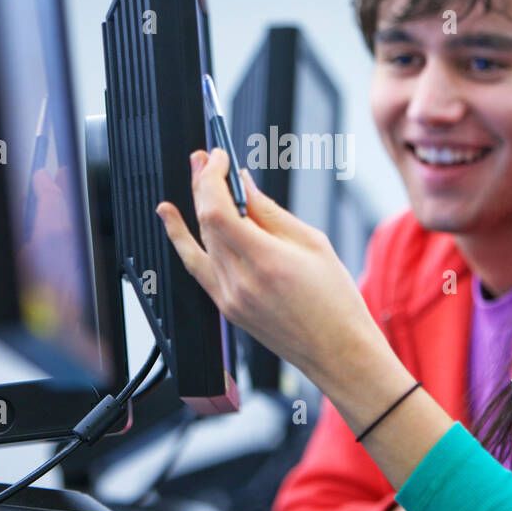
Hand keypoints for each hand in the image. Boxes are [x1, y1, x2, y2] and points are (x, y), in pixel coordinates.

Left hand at [155, 148, 383, 382]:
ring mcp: (230, 299)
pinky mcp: (227, 309)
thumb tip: (243, 186)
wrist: (338, 353)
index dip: (211, 178)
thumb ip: (270, 213)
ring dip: (194, 206)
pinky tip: (172, 221)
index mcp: (265, 262)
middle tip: (207, 158)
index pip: (217, 211)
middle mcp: (240, 282)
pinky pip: (197, 268)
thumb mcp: (312, 244)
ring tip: (196, 175)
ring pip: (199, 243)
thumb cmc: (336, 301)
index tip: (219, 157)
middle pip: (205, 223)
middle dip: (204, 184)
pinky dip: (184, 241)